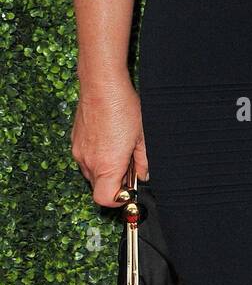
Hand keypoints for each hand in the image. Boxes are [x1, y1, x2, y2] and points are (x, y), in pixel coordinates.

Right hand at [71, 78, 147, 207]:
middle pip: (99, 187)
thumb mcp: (143, 137)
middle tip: (131, 165)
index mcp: (107, 165)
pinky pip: (86, 159)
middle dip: (115, 182)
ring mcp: (79, 152)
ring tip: (122, 149)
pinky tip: (110, 140)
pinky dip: (98, 157)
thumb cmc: (124, 108)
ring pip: (92, 173)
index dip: (118, 199)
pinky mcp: (75, 142)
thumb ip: (143, 161)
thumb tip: (143, 175)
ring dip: (106, 169)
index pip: (105, 199)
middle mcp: (89, 162)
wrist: (102, 85)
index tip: (129, 190)